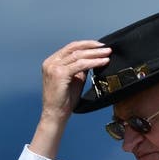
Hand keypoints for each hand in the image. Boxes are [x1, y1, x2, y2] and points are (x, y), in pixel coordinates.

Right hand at [30, 40, 110, 158]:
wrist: (56, 115)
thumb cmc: (64, 101)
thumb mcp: (74, 80)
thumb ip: (81, 69)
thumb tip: (93, 59)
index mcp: (52, 62)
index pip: (71, 48)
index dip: (86, 45)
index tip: (100, 46)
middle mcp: (51, 62)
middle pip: (74, 48)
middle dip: (92, 47)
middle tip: (107, 48)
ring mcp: (54, 67)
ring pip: (78, 55)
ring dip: (95, 53)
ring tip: (107, 53)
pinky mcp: (59, 74)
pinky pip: (80, 65)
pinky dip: (93, 62)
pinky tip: (102, 62)